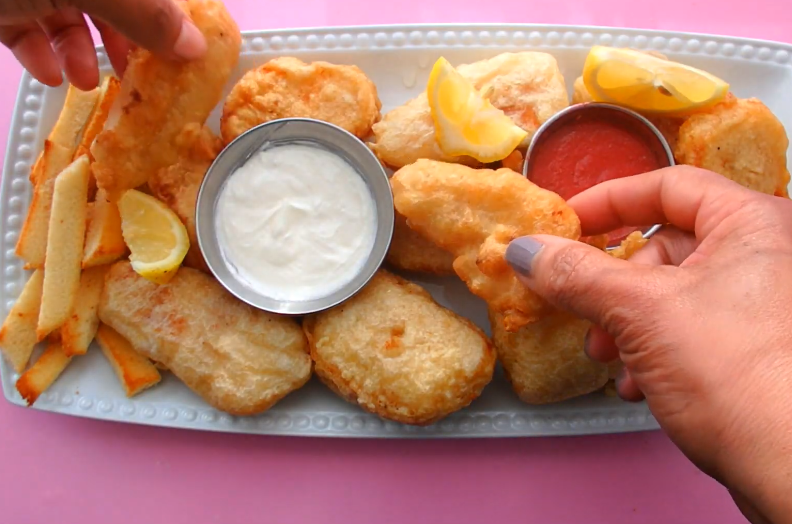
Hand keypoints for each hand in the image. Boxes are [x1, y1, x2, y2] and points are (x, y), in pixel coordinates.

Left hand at [0, 0, 206, 90]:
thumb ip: (143, 12)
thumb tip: (198, 44)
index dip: (166, 12)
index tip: (178, 48)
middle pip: (109, 0)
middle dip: (121, 36)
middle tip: (135, 73)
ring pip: (65, 10)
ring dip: (81, 50)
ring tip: (86, 80)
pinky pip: (24, 23)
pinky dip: (39, 50)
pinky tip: (48, 73)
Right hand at [505, 166, 791, 523]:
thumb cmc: (742, 377)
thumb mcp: (642, 312)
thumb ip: (577, 274)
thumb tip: (525, 250)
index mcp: (752, 224)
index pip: (668, 186)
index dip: (608, 200)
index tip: (565, 222)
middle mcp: (764, 256)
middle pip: (665, 247)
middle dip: (613, 285)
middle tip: (583, 312)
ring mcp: (762, 304)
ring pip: (671, 295)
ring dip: (626, 325)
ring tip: (612, 358)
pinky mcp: (754, 348)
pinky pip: (689, 329)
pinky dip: (653, 351)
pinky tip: (640, 384)